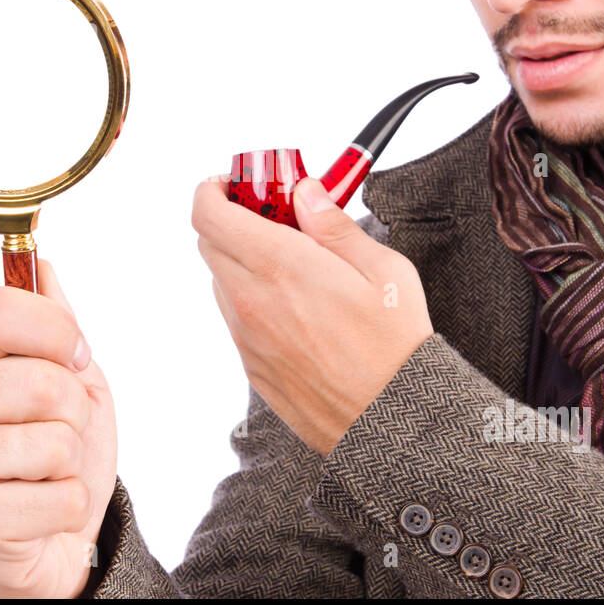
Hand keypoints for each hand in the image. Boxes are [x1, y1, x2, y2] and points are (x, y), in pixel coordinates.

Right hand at [0, 260, 116, 598]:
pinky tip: (38, 510)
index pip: (0, 308)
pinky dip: (68, 507)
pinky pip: (60, 496)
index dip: (58, 333)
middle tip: (57, 433)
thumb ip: (54, 322)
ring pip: (56, 440)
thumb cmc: (60, 453)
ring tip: (44, 473)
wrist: (60, 537)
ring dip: (71, 463)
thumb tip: (43, 268)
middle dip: (75, 412)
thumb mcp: (72, 377)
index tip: (74, 359)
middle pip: (41, 380)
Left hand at [193, 175, 432, 455]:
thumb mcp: (382, 270)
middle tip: (271, 215)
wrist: (391, 422)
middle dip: (231, 219)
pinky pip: (236, 318)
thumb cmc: (394, 346)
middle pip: (209, 243)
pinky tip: (295, 305)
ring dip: (241, 261)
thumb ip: (334, 225)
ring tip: (290, 263)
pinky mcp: (252, 367)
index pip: (210, 214)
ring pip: (221, 281)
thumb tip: (305, 193)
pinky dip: (252, 298)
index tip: (234, 182)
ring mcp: (247, 337)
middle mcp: (251, 300)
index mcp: (280, 266)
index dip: (213, 190)